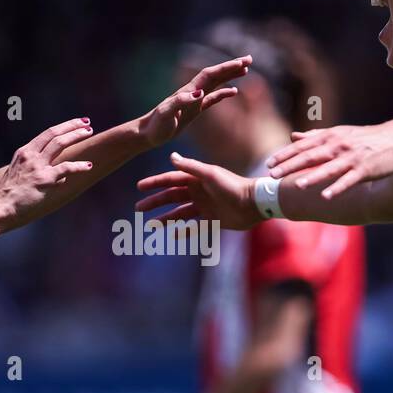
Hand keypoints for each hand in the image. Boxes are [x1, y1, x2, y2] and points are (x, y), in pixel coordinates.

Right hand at [0, 118, 94, 228]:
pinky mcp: (44, 179)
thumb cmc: (10, 195)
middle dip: (73, 126)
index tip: (77, 123)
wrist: (0, 207)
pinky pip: (65, 169)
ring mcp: (37, 166)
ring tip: (89, 133)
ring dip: (76, 136)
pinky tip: (88, 166)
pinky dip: (79, 166)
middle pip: (54, 134)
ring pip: (60, 144)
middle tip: (87, 124)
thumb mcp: (20, 175)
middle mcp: (30, 155)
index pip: (47, 133)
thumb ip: (39, 172)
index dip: (65, 126)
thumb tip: (62, 177)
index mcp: (24, 152)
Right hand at [136, 152, 260, 230]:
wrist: (254, 203)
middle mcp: (199, 192)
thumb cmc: (233, 186)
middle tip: (138, 208)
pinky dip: (183, 231)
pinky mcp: (213, 220)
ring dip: (165, 218)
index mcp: (197, 179)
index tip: (139, 187)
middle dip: (155, 201)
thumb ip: (191, 167)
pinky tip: (172, 235)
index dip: (155, 183)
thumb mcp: (210, 175)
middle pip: (172, 197)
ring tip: (150, 225)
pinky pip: (194, 227)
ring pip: (180, 213)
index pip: (171, 180)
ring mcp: (205, 206)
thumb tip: (171, 157)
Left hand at [137, 55, 252, 147]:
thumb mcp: (167, 113)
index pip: (211, 75)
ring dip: (230, 76)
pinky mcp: (194, 110)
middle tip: (250, 59)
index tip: (242, 62)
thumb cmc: (156, 125)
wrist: (147, 133)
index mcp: (189, 91)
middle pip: (215, 75)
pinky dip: (224, 93)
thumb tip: (200, 93)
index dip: (226, 67)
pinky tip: (234, 92)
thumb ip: (181, 101)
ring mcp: (194, 100)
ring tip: (246, 70)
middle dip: (232, 66)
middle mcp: (193, 92)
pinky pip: (212, 98)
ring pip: (216, 84)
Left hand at [266, 120, 392, 198]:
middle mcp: (338, 146)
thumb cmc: (364, 138)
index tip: (268, 163)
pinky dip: (337, 188)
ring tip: (297, 186)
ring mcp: (352, 158)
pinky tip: (326, 196)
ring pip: (329, 168)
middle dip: (290, 166)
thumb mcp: (339, 133)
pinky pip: (348, 180)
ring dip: (312, 177)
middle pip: (310, 156)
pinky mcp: (365, 170)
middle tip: (272, 175)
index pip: (303, 146)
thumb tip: (293, 136)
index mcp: (330, 137)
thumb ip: (315, 136)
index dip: (285, 155)